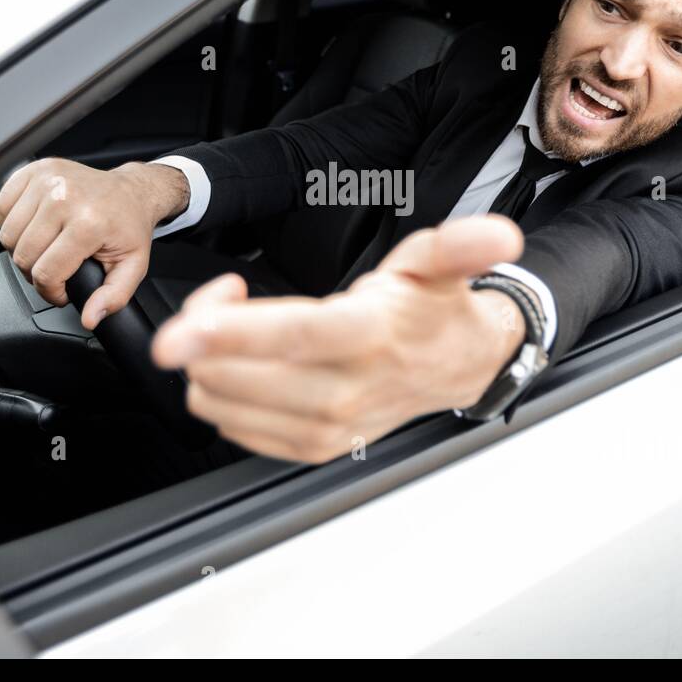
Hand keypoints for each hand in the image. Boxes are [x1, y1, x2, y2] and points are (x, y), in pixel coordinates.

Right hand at [0, 158, 188, 328]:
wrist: (131, 191)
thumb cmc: (128, 227)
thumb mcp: (132, 266)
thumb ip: (113, 297)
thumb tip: (90, 318)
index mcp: (88, 222)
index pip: (46, 273)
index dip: (51, 291)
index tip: (62, 290)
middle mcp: (64, 198)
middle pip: (22, 255)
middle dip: (35, 272)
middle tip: (55, 268)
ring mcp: (46, 180)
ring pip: (7, 235)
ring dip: (21, 248)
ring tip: (46, 247)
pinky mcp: (33, 170)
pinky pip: (1, 207)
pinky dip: (12, 222)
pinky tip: (35, 226)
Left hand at [151, 215, 528, 462]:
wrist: (456, 369)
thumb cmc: (433, 311)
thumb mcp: (440, 265)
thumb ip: (459, 246)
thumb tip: (499, 234)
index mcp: (369, 337)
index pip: (294, 337)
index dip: (232, 332)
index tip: (182, 331)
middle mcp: (344, 392)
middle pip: (238, 375)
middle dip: (201, 333)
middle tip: (222, 294)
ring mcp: (323, 427)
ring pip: (221, 402)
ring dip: (207, 359)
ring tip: (233, 324)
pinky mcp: (308, 446)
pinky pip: (230, 424)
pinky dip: (219, 389)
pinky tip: (243, 357)